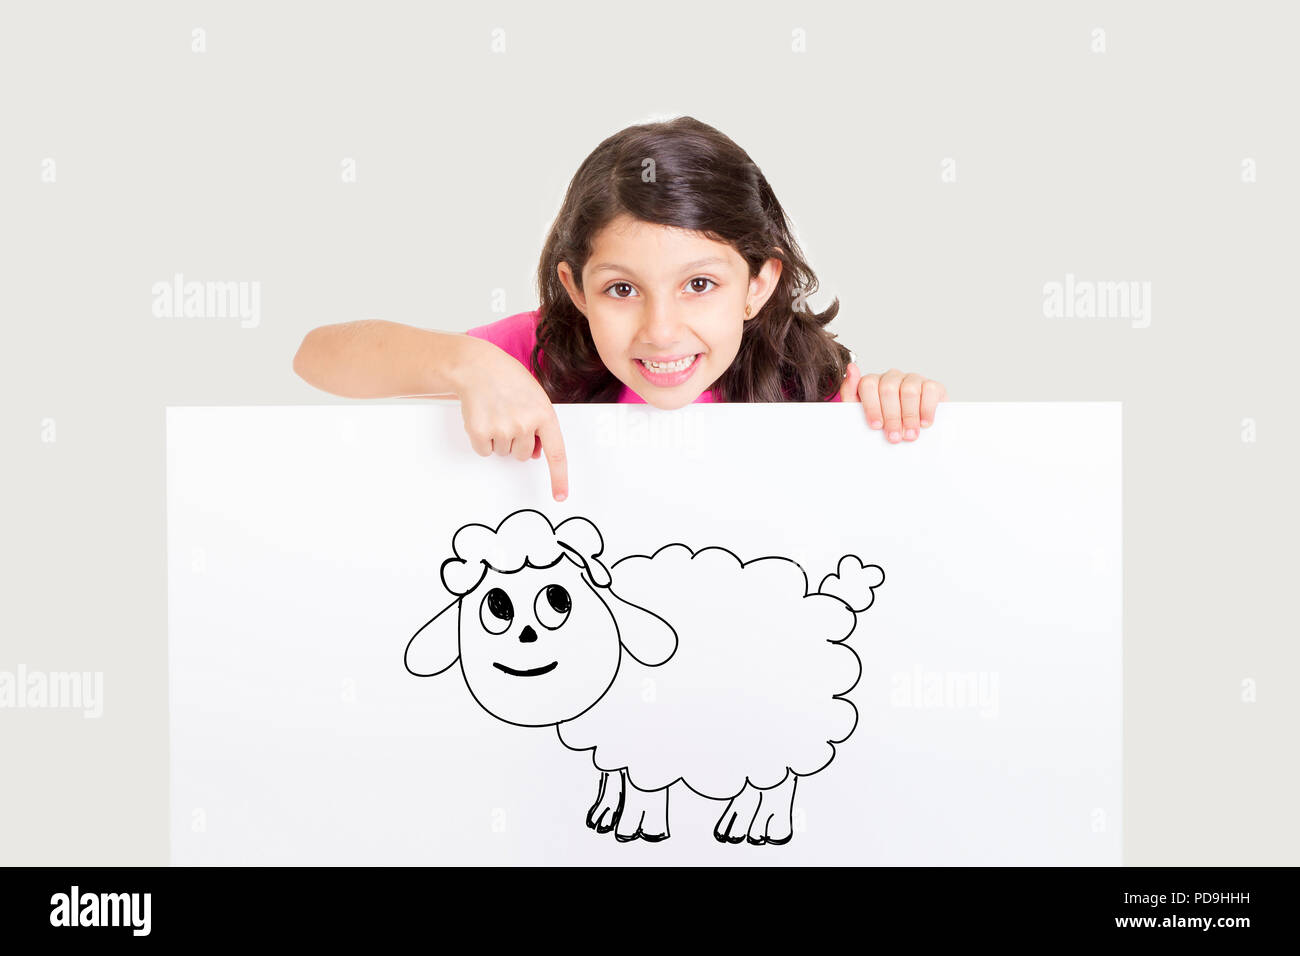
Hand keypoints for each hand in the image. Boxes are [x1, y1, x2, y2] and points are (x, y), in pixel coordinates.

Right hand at [457, 342, 567, 500]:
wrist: (477, 366)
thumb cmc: (508, 379)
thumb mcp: (535, 397)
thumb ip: (540, 424)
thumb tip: (535, 453)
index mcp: (544, 414)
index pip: (556, 453)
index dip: (559, 477)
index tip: (560, 495)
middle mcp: (525, 424)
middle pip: (523, 455)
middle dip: (517, 441)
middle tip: (509, 417)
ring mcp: (502, 429)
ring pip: (503, 452)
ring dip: (499, 437)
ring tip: (496, 412)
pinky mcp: (480, 432)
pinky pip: (484, 450)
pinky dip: (483, 439)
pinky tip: (483, 418)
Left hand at [840, 364, 946, 442]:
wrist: (910, 435)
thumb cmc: (883, 424)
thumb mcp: (860, 415)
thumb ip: (850, 393)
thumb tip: (852, 367)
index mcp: (872, 382)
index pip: (868, 385)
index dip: (872, 406)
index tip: (876, 426)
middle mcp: (892, 377)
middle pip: (889, 389)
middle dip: (891, 417)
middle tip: (894, 437)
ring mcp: (912, 379)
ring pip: (909, 390)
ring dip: (909, 416)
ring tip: (909, 435)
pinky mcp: (932, 385)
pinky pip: (929, 390)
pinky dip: (926, 408)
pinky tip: (924, 423)